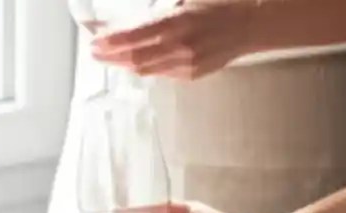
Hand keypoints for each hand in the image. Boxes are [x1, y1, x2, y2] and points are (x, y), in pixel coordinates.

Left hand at [91, 0, 257, 79]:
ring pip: (145, 69)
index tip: (93, 39)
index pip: (133, 36)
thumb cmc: (220, 2)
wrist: (252, 22)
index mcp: (178, 23)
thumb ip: (153, 8)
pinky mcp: (193, 74)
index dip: (109, 40)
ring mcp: (187, 64)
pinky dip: (143, 67)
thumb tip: (132, 14)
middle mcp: (180, 48)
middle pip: (134, 59)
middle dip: (110, 56)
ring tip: (108, 56)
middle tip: (93, 50)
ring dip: (123, 63)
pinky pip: (160, 73)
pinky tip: (134, 61)